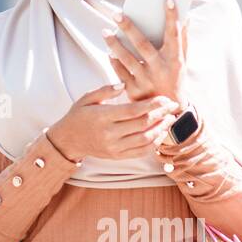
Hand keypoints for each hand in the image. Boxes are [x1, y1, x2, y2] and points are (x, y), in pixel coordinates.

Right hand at [48, 83, 181, 161]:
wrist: (68, 140)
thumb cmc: (78, 115)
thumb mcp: (87, 98)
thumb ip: (105, 90)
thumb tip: (124, 85)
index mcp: (102, 116)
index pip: (134, 110)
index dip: (153, 104)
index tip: (165, 99)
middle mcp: (109, 133)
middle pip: (143, 124)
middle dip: (161, 114)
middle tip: (173, 106)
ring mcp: (114, 147)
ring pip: (145, 139)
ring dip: (161, 129)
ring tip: (170, 119)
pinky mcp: (117, 156)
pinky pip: (141, 152)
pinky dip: (154, 143)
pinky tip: (160, 133)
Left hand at [102, 0, 189, 107]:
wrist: (170, 111)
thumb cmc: (175, 79)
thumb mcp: (183, 61)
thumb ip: (183, 40)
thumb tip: (186, 18)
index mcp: (175, 60)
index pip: (174, 34)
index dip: (172, 17)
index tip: (167, 0)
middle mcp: (160, 69)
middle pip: (142, 44)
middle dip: (129, 28)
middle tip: (117, 14)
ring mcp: (146, 80)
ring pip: (127, 59)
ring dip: (115, 44)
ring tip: (105, 32)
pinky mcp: (134, 91)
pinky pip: (120, 73)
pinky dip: (114, 62)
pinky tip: (109, 52)